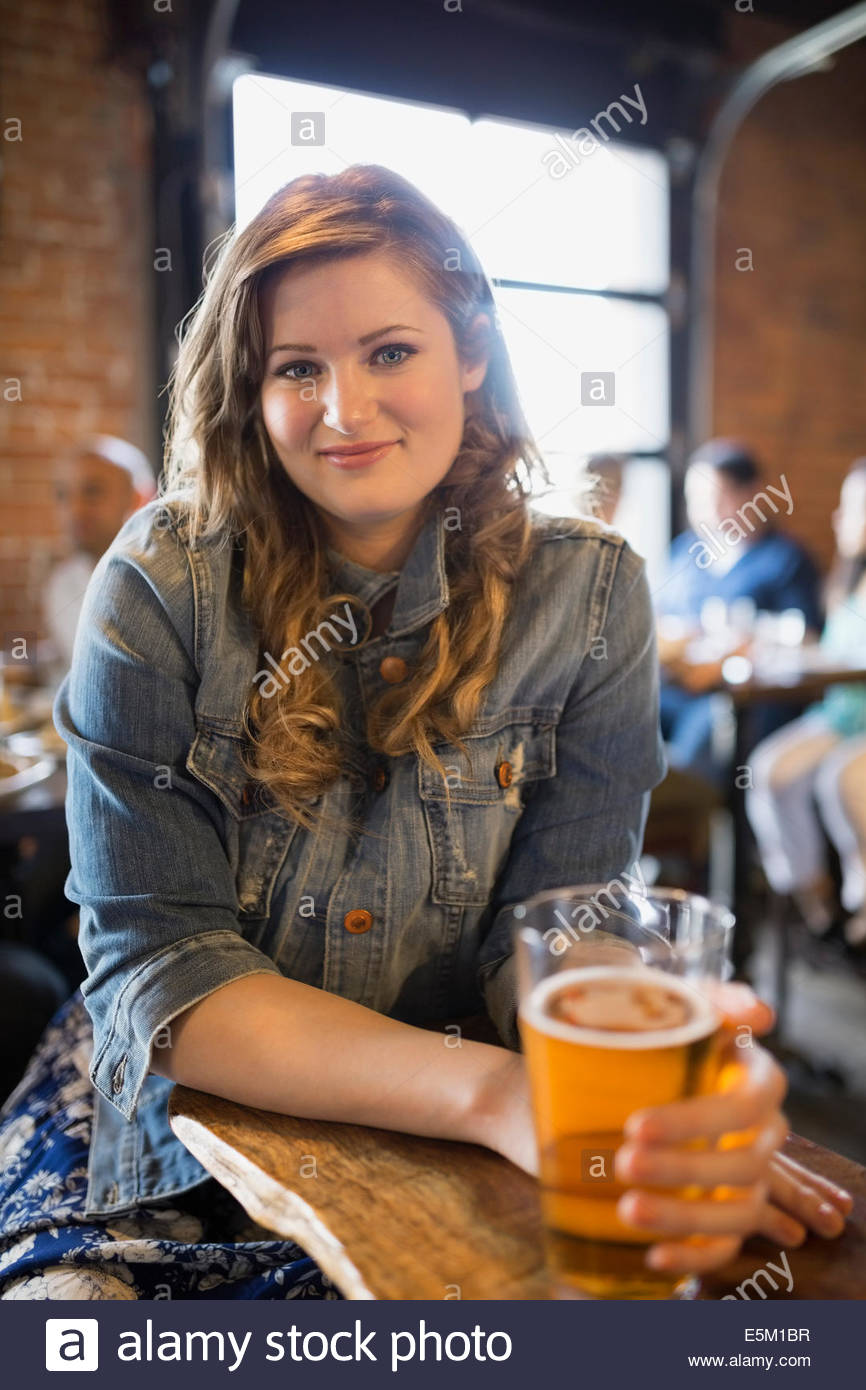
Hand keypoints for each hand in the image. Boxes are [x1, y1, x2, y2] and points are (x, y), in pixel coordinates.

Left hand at [613, 982, 850, 1274]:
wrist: (599, 1068)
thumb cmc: (645, 1031)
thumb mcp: (675, 1004)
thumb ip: (716, 1000)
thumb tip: (759, 1012)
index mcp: (755, 1080)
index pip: (746, 1106)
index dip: (698, 1122)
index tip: (637, 1125)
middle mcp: (760, 1132)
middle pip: (743, 1164)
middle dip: (684, 1169)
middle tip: (623, 1162)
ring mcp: (743, 1177)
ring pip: (737, 1212)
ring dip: (686, 1217)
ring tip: (628, 1209)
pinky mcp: (719, 1210)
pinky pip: (723, 1246)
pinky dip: (694, 1258)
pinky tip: (653, 1255)